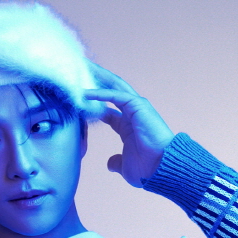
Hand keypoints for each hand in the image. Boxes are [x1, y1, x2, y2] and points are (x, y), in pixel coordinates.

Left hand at [85, 62, 173, 186]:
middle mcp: (131, 113)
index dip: (91, 103)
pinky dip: (100, 93)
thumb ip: (116, 162)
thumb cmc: (147, 169)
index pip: (106, 109)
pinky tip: (85, 93)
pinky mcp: (137, 106)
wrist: (162, 168)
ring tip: (81, 68)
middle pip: (109, 91)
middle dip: (95, 80)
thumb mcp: (125, 166)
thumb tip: (110, 164)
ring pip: (113, 86)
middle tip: (78, 70)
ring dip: (98, 77)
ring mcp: (135, 108)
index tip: (75, 100)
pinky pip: (115, 96)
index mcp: (126, 126)